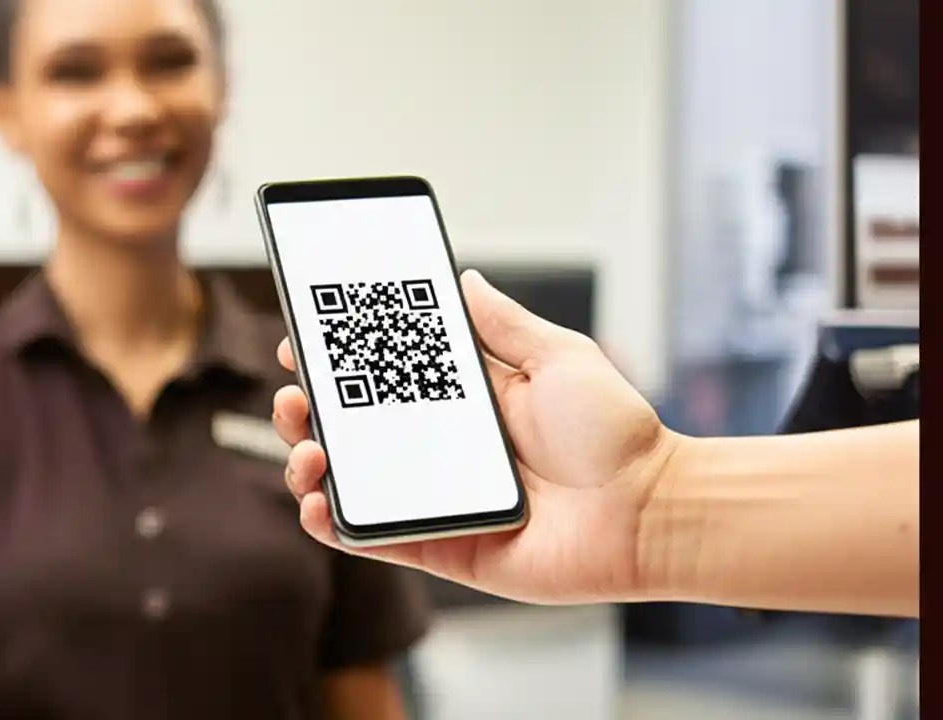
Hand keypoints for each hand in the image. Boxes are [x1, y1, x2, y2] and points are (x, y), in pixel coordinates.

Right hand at [272, 270, 684, 604]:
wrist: (651, 511)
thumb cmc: (615, 434)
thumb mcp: (559, 357)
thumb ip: (504, 323)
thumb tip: (463, 277)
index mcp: (468, 404)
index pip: (387, 379)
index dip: (343, 364)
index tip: (306, 340)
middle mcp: (445, 452)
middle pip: (358, 430)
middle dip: (312, 410)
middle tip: (294, 393)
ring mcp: (440, 501)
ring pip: (356, 483)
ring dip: (312, 463)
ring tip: (305, 446)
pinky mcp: (445, 548)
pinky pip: (377, 538)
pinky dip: (336, 526)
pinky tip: (314, 502)